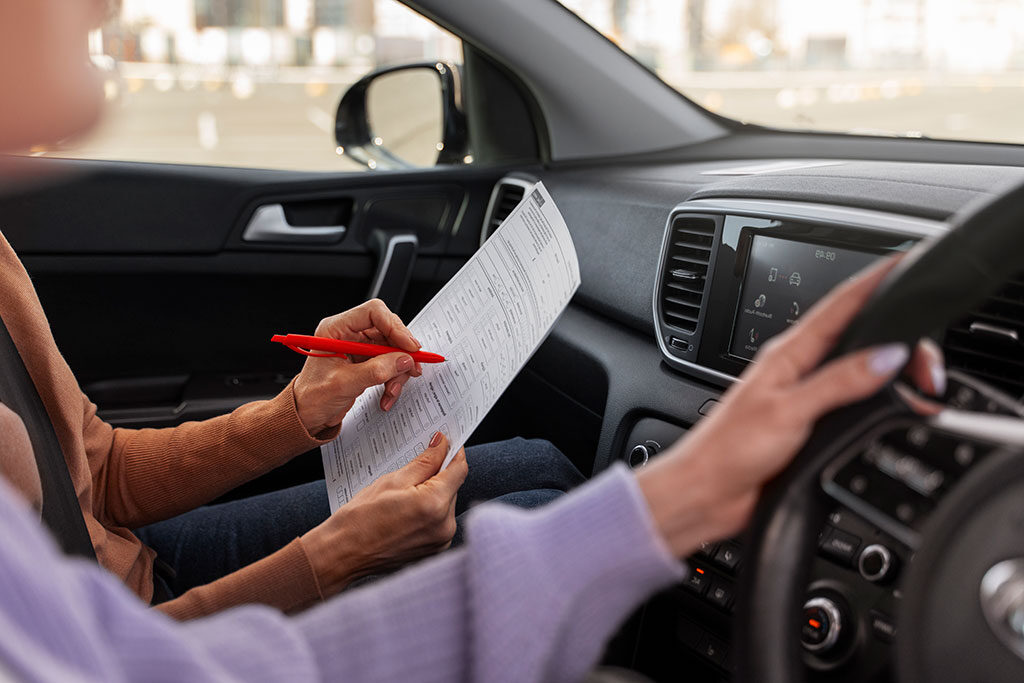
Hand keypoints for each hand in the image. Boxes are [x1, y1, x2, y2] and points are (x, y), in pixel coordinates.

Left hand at [293, 299, 423, 435]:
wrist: (308, 415)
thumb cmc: (313, 397)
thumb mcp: (344, 384)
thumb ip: (375, 371)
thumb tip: (403, 360)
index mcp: (336, 329)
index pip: (373, 313)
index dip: (395, 327)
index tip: (409, 346)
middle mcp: (349, 334)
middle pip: (387, 329)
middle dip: (401, 352)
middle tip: (412, 367)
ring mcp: (359, 347)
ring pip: (393, 348)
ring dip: (398, 370)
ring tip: (392, 389)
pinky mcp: (366, 361)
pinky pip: (390, 363)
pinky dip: (393, 378)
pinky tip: (387, 394)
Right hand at [301, 432, 467, 595]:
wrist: (343, 554)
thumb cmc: (360, 518)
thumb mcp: (393, 480)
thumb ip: (424, 462)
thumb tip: (442, 445)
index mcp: (435, 504)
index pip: (459, 469)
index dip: (453, 452)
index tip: (445, 442)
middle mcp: (445, 526)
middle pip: (453, 487)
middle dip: (439, 474)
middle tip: (416, 468)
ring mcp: (441, 541)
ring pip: (446, 503)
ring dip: (433, 493)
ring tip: (404, 495)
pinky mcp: (435, 550)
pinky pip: (439, 521)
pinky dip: (429, 511)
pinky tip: (407, 510)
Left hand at [637, 256, 945, 556]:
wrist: (705, 494)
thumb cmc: (728, 449)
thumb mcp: (788, 411)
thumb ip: (838, 382)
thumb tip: (887, 356)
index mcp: (788, 354)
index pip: (839, 306)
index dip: (873, 281)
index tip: (904, 262)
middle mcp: (797, 371)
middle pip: (857, 338)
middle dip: (897, 338)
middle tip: (929, 360)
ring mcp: (803, 399)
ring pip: (858, 370)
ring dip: (889, 370)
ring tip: (920, 376)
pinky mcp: (809, 427)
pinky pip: (852, 404)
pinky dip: (877, 400)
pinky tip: (890, 405)